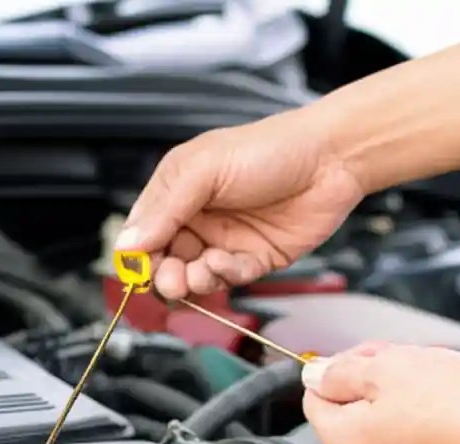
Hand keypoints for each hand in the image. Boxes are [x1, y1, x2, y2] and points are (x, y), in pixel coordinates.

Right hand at [115, 110, 365, 298]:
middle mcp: (200, 217)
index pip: (143, 231)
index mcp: (178, 190)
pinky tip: (228, 262)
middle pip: (166, 260)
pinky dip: (224, 276)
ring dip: (194, 280)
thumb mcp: (204, 168)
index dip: (137, 254)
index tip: (137, 269)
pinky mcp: (255, 259)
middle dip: (165, 275)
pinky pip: (230, 279)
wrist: (332, 159)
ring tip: (202, 270)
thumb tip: (127, 244)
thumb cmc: (271, 148)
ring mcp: (227, 239)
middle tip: (171, 279)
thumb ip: (165, 206)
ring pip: (195, 275)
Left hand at [301, 342, 459, 443]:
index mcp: (343, 443)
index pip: (315, 397)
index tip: (372, 357)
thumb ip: (340, 371)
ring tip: (437, 383)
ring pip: (385, 426)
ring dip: (403, 399)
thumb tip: (314, 374)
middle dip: (375, 382)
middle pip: (352, 412)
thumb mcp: (389, 366)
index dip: (343, 368)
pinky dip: (426, 424)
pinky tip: (452, 408)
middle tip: (409, 363)